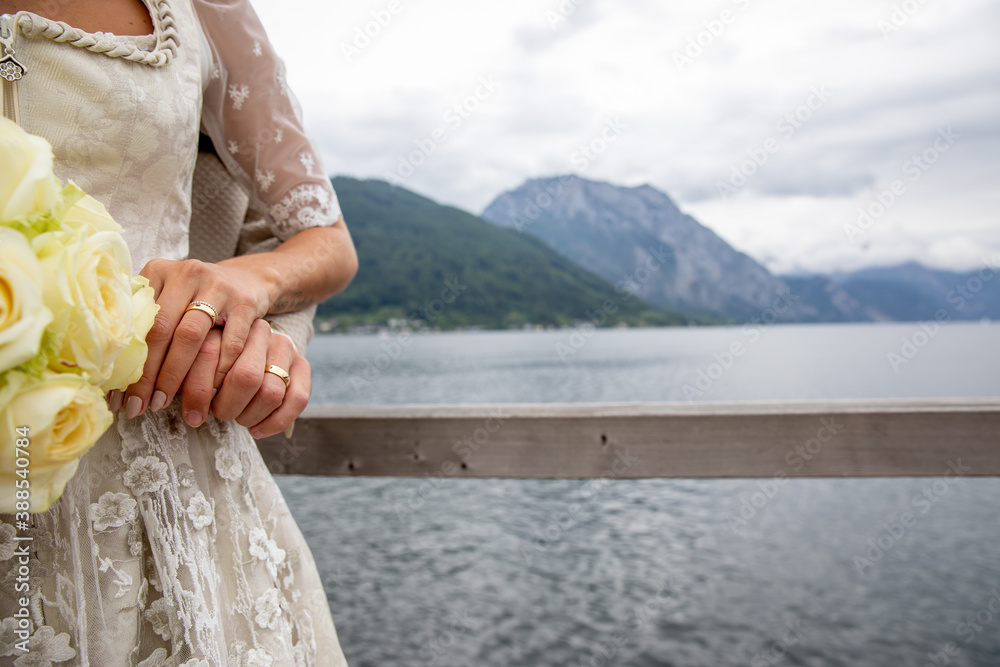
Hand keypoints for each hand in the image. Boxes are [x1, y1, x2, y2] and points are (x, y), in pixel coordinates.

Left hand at [121, 258, 272, 418]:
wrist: (247, 280)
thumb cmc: (198, 298)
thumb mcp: (169, 297)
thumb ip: (145, 317)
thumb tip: (113, 368)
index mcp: (160, 271)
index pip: (137, 318)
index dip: (126, 358)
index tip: (118, 393)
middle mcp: (187, 274)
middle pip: (161, 329)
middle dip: (147, 374)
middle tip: (139, 405)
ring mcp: (218, 286)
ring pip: (191, 336)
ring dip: (175, 375)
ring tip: (164, 401)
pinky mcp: (245, 303)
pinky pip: (229, 343)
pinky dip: (216, 370)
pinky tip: (207, 390)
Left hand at [178, 319, 310, 436]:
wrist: (248, 340)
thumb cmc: (210, 355)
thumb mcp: (192, 351)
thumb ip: (180, 363)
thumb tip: (154, 395)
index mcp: (227, 322)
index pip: (212, 357)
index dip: (198, 391)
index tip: (188, 413)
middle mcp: (260, 331)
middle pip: (245, 378)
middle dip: (226, 407)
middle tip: (214, 416)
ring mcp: (285, 346)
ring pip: (271, 392)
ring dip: (248, 415)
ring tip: (235, 419)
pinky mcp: (303, 364)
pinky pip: (298, 399)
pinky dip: (274, 422)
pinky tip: (255, 430)